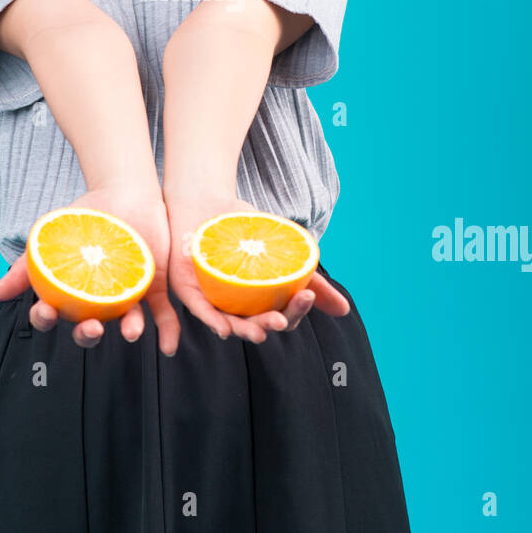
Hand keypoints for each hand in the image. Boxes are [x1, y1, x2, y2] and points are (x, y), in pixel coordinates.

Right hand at [0, 185, 179, 355]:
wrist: (123, 193)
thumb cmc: (83, 219)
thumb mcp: (50, 238)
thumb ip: (26, 265)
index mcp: (69, 293)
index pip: (52, 315)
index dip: (46, 319)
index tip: (45, 311)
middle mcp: (97, 300)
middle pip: (87, 329)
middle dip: (87, 335)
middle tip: (91, 326)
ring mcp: (125, 296)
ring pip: (125, 323)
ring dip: (128, 331)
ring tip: (130, 330)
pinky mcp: (151, 289)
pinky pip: (161, 315)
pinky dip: (167, 332)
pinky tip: (168, 346)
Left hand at [163, 190, 351, 343]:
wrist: (207, 198)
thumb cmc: (246, 226)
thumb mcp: (283, 249)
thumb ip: (310, 277)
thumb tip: (343, 311)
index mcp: (258, 300)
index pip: (280, 316)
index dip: (295, 312)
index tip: (307, 294)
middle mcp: (235, 305)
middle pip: (257, 325)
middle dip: (271, 326)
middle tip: (283, 320)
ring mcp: (211, 299)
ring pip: (229, 325)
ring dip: (245, 333)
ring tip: (262, 333)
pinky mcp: (188, 290)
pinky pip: (200, 311)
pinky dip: (213, 321)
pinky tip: (225, 329)